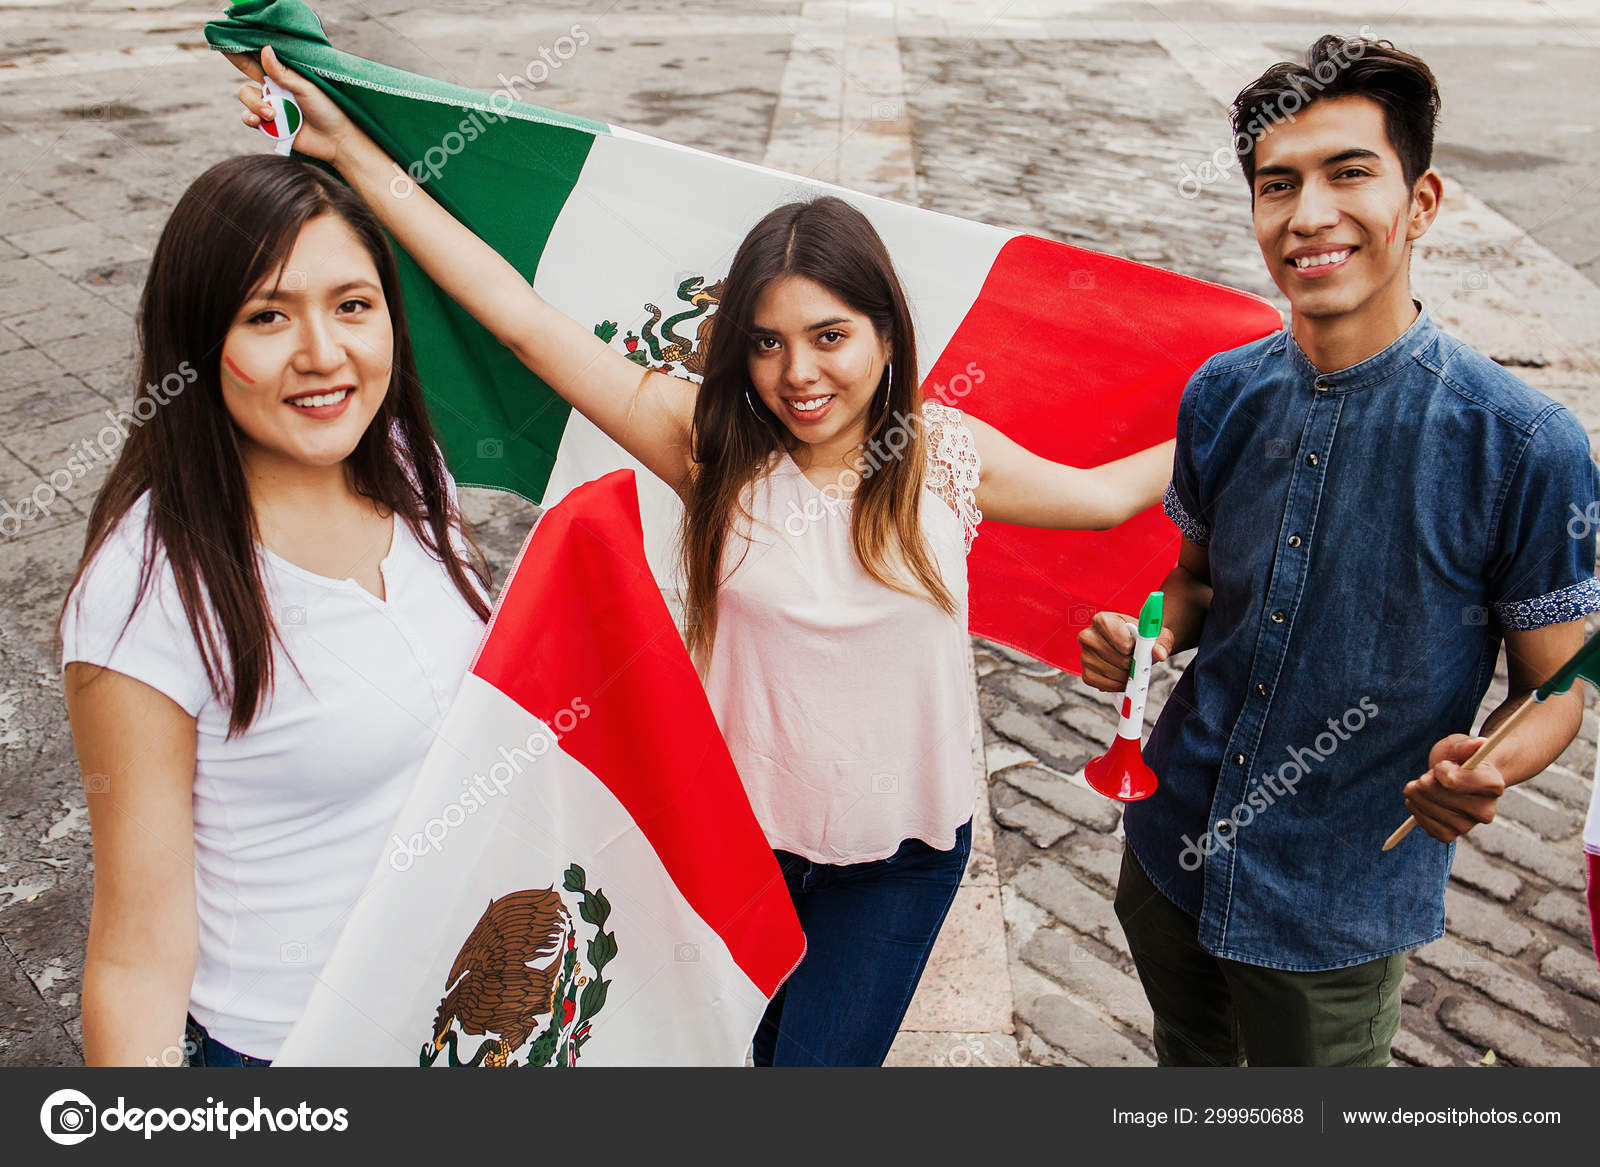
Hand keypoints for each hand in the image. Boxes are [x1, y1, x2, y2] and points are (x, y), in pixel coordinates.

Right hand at [228, 44, 352, 164]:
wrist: (336, 140)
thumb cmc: (327, 110)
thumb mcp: (306, 87)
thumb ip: (283, 73)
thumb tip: (265, 48)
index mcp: (283, 74)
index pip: (260, 56)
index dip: (244, 45)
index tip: (231, 35)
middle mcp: (273, 88)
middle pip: (246, 70)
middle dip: (238, 61)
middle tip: (229, 52)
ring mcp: (269, 106)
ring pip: (246, 96)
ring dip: (255, 103)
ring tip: (272, 114)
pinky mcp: (268, 125)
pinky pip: (249, 118)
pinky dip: (251, 118)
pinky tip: (260, 121)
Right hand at [1078, 610, 1174, 692]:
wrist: (1135, 646)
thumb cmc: (1143, 637)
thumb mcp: (1157, 635)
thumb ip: (1161, 642)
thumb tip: (1159, 653)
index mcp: (1103, 620)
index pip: (1122, 642)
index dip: (1134, 648)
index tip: (1137, 646)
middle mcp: (1088, 636)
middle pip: (1119, 659)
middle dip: (1133, 663)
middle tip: (1136, 658)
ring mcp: (1084, 656)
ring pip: (1114, 674)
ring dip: (1127, 675)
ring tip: (1129, 665)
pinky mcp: (1087, 674)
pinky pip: (1106, 686)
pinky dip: (1119, 684)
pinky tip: (1122, 674)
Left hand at [1403, 734, 1504, 842]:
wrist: (1461, 780)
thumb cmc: (1461, 760)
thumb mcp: (1460, 746)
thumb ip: (1465, 745)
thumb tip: (1479, 742)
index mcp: (1493, 785)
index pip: (1451, 780)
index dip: (1440, 769)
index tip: (1445, 764)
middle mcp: (1485, 811)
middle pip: (1436, 794)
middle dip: (1425, 780)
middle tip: (1432, 775)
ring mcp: (1468, 826)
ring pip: (1427, 809)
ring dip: (1417, 794)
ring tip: (1425, 785)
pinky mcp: (1450, 835)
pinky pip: (1425, 824)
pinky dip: (1416, 809)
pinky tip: (1421, 800)